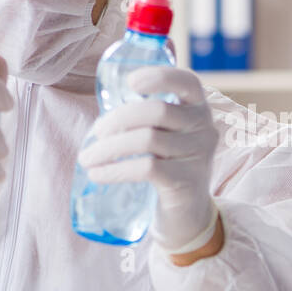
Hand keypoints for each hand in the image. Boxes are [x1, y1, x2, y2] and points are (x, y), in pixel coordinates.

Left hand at [77, 66, 218, 252]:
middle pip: (158, 111)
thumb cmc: (168, 164)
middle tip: (95, 133)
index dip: (159, 77)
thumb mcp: (166, 134)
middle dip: (118, 119)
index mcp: (198, 107)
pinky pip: (146, 169)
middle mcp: (204, 127)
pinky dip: (115, 170)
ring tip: (87, 158)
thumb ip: (146, 116)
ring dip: (108, 148)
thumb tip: (99, 108)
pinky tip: (98, 175)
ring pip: (147, 140)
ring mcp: (198, 155)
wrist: (188, 213)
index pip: (187, 82)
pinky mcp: (186, 181)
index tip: (130, 83)